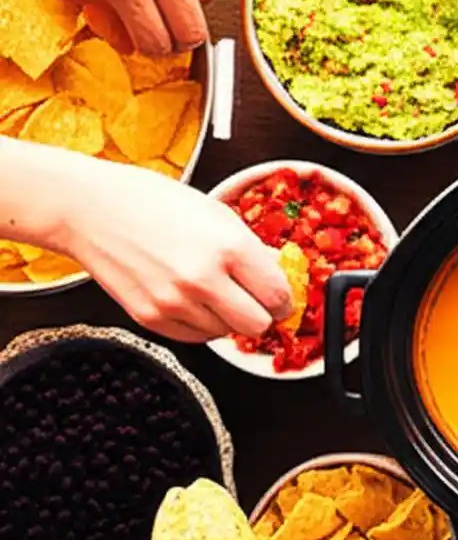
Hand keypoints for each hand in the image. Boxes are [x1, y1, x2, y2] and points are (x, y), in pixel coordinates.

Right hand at [56, 155, 292, 342]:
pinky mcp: (150, 317)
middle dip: (261, 315)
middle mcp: (203, 279)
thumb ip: (253, 249)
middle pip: (258, 326)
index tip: (280, 297)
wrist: (90, 208)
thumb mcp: (217, 213)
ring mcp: (174, 302)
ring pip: (226, 334)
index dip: (284, 299)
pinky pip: (194, 337)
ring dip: (227, 318)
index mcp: (228, 247)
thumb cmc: (151, 202)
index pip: (278, 296)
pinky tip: (191, 298)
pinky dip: (200, 324)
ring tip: (212, 291)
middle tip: (253, 301)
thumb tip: (279, 273)